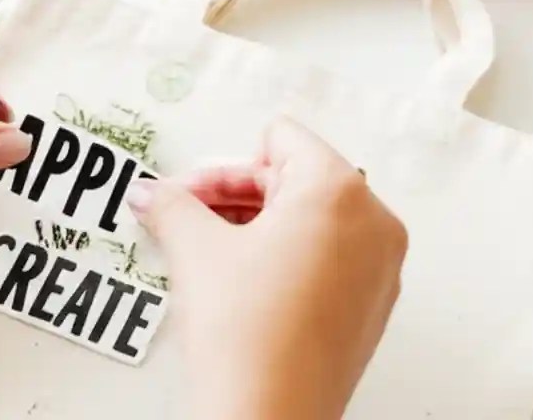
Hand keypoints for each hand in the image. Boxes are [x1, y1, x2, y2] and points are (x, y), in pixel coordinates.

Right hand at [126, 117, 406, 419]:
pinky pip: (328, 257)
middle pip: (297, 177)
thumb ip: (170, 204)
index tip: (192, 193)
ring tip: (212, 254)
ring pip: (312, 220)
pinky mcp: (372, 306)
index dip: (225, 166)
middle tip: (191, 218)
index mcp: (339, 192)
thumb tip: (152, 193)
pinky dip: (286, 258)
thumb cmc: (249, 335)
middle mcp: (374, 223)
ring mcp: (380, 268)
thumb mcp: (194, 249)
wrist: (269, 416)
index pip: (280, 139)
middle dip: (239, 196)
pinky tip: (244, 285)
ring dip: (259, 226)